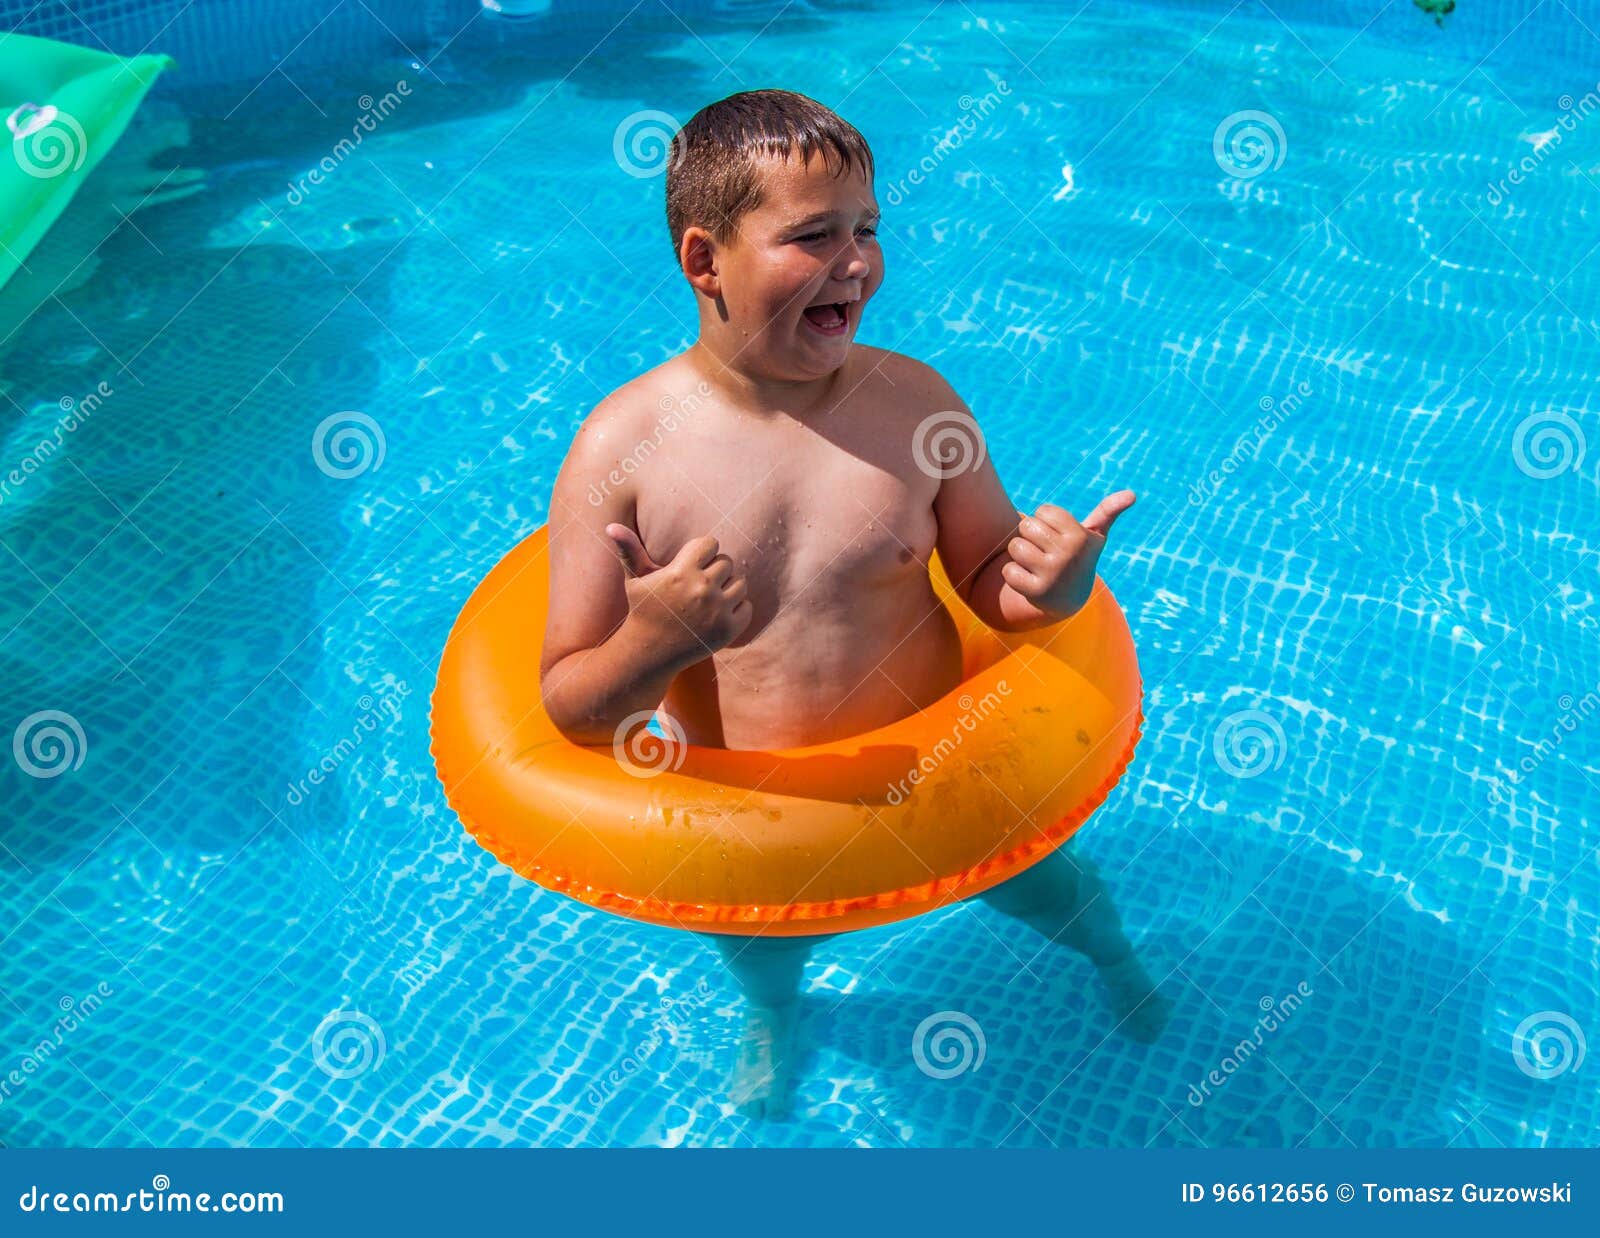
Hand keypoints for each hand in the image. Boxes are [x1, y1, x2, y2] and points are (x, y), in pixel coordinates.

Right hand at [605, 524, 752, 664]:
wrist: (649, 652)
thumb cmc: (643, 610)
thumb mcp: (635, 580)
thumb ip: (629, 549)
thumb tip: (610, 526)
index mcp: (681, 572)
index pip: (711, 543)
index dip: (703, 552)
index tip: (692, 565)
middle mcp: (702, 589)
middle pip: (727, 562)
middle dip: (715, 570)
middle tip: (698, 585)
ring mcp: (717, 611)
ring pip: (741, 582)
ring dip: (728, 588)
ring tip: (709, 598)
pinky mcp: (728, 630)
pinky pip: (747, 606)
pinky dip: (737, 609)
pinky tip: (717, 614)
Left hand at [999, 491, 1135, 616]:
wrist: (1068, 598)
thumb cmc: (1078, 556)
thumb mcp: (1094, 535)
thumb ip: (1108, 512)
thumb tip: (1132, 494)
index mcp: (1080, 537)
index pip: (1043, 511)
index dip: (1045, 520)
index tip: (1056, 535)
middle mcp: (1068, 555)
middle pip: (1026, 526)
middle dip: (1030, 536)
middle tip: (1044, 550)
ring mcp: (1052, 575)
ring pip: (1014, 546)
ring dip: (1019, 554)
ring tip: (1035, 563)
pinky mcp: (1035, 592)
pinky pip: (1007, 571)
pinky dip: (1013, 574)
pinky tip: (1028, 579)